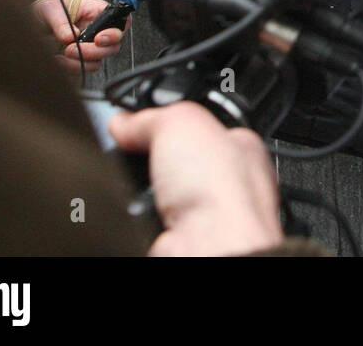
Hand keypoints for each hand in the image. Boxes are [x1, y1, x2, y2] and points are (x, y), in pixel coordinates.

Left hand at [33, 0, 123, 73]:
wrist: (39, 18)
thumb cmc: (52, 8)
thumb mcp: (54, 10)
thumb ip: (62, 23)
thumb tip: (70, 37)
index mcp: (100, 13)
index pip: (122, 23)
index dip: (114, 34)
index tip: (98, 39)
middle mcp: (100, 30)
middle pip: (112, 47)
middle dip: (92, 51)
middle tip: (72, 48)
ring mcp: (92, 46)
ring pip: (98, 61)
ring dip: (81, 61)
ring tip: (64, 54)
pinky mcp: (82, 57)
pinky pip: (83, 68)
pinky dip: (71, 67)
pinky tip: (59, 59)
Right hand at [108, 101, 283, 255]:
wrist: (210, 245)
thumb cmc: (221, 187)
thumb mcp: (180, 121)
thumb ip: (151, 116)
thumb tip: (124, 122)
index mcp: (238, 146)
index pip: (200, 125)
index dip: (169, 120)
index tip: (139, 119)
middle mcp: (226, 181)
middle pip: (173, 159)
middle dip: (151, 157)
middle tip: (140, 155)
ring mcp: (203, 213)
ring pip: (156, 190)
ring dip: (141, 188)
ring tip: (144, 187)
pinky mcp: (179, 238)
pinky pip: (144, 217)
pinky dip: (135, 213)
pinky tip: (140, 210)